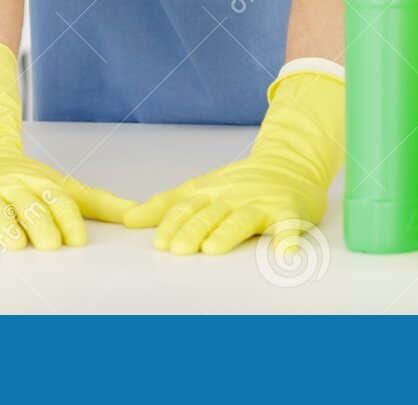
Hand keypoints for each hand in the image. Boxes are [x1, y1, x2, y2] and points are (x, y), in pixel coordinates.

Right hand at [0, 148, 132, 250]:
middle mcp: (15, 187)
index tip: (77, 241)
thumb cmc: (26, 180)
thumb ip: (98, 203)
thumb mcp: (62, 186)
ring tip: (15, 245)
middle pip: (30, 207)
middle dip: (40, 225)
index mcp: (43, 184)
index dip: (68, 220)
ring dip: (5, 227)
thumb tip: (137, 215)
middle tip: (49, 245)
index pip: (59, 201)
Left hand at [123, 69, 343, 254]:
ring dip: (228, 233)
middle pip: (211, 213)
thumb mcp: (200, 190)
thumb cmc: (240, 185)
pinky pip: (289, 225)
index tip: (160, 243)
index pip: (187, 206)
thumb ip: (165, 206)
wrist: (290, 164)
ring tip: (213, 249)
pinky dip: (287, 238)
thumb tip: (127, 220)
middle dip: (193, 230)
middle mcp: (233, 196)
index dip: (173, 223)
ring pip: (243, 219)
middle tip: (179, 250)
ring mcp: (262, 203)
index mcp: (209, 192)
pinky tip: (285, 254)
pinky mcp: (290, 210)